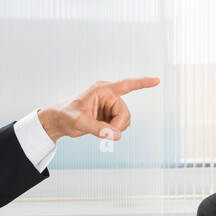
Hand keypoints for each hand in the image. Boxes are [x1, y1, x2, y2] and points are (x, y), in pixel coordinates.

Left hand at [38, 77, 159, 141]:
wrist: (59, 121)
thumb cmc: (66, 116)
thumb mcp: (80, 123)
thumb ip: (98, 129)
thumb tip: (116, 135)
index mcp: (102, 90)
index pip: (126, 85)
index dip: (142, 83)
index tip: (157, 80)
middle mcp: (108, 95)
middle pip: (125, 112)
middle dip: (118, 125)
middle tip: (106, 133)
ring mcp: (110, 105)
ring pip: (125, 120)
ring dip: (116, 128)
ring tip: (99, 129)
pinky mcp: (109, 114)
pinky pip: (120, 125)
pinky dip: (113, 131)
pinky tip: (101, 129)